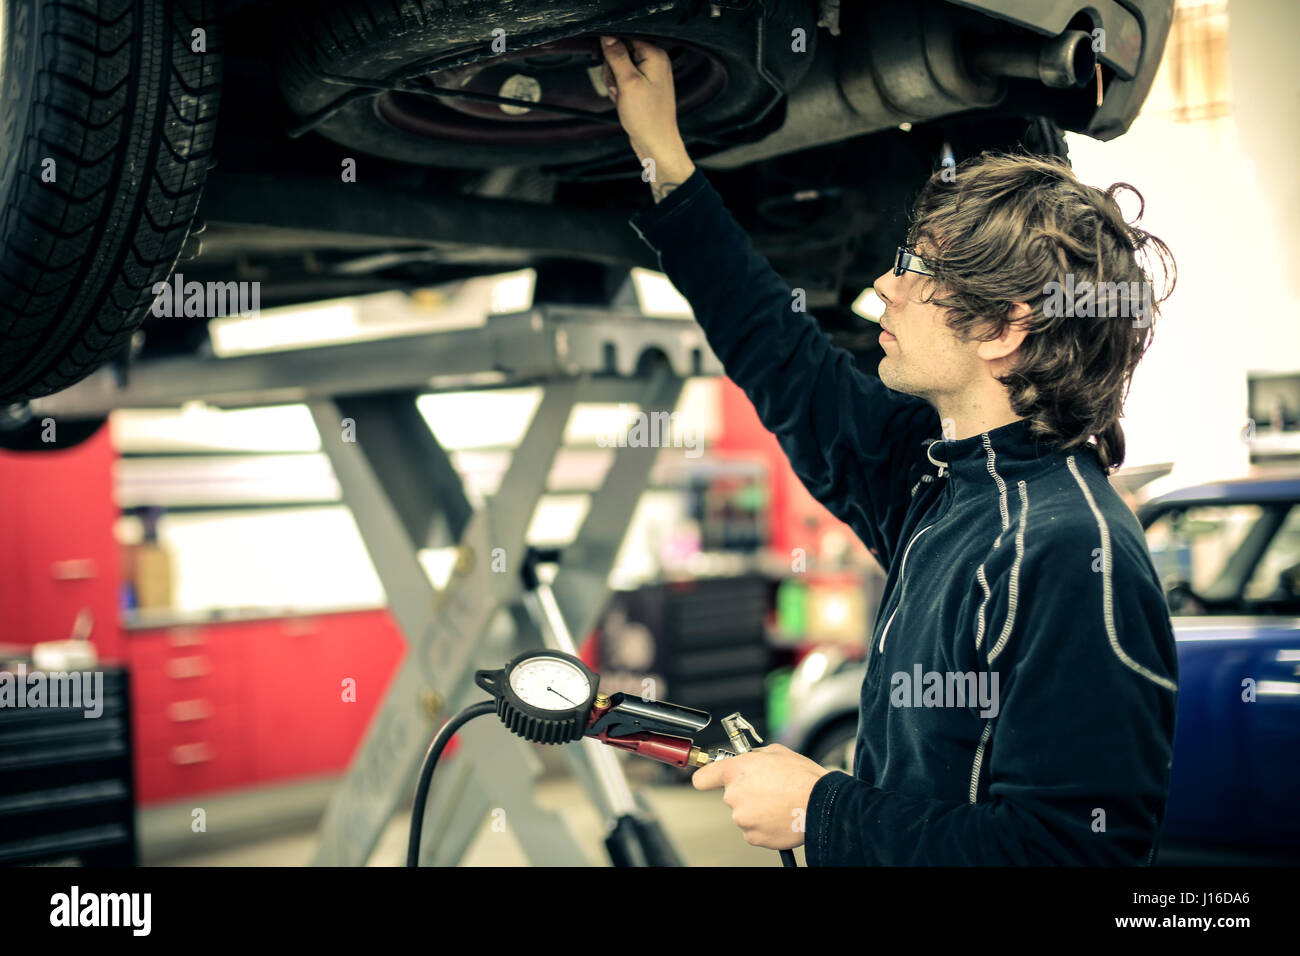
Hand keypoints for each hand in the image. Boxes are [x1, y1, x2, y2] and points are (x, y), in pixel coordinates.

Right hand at [600, 36, 694, 197]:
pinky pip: (623, 82)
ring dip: (614, 84)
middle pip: (619, 53)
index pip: (624, 38)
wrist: (655, 143)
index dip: (613, 54)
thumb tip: (607, 35)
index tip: (614, 71)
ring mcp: (649, 75)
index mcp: (655, 55)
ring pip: (618, 69)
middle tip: (620, 88)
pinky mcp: (643, 86)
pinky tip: (625, 102)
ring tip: (623, 98)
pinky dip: (619, 92)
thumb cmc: (646, 117)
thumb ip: (617, 56)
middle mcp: (654, 62)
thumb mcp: (627, 82)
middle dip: (613, 72)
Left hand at [692, 743, 831, 849]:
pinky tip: (779, 816)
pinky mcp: (753, 837)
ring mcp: (743, 819)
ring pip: (744, 813)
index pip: (703, 778)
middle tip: (769, 789)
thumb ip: (753, 757)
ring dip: (756, 809)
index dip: (707, 777)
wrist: (822, 805)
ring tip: (779, 803)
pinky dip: (764, 825)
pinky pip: (753, 830)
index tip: (708, 779)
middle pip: (731, 795)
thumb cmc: (803, 778)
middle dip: (747, 792)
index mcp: (736, 771)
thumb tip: (747, 760)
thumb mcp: (776, 752)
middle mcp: (734, 796)